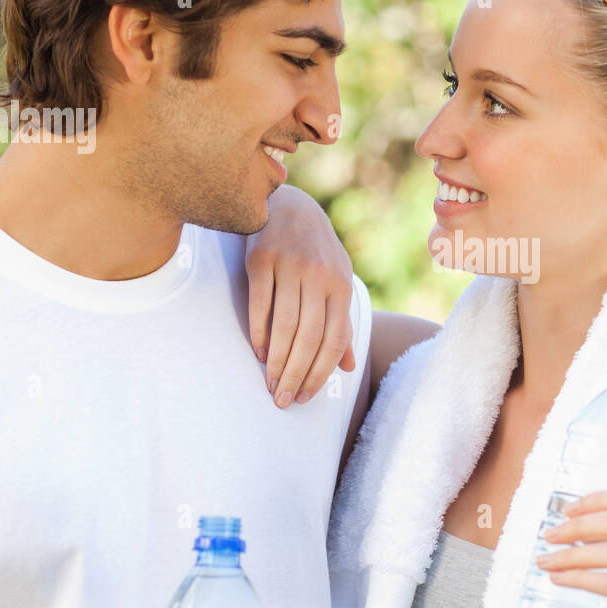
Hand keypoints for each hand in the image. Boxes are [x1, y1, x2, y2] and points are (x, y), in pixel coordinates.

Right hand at [246, 185, 355, 407]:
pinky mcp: (261, 259)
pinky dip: (259, 333)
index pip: (334, 339)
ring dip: (277, 361)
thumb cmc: (317, 253)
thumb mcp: (338, 282)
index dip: (321, 372)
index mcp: (341, 286)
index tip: (306, 397)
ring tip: (271, 384)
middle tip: (284, 400)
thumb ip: (342, 323)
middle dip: (297, 374)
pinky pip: (259, 304)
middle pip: (309, 337)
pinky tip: (258, 353)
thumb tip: (348, 366)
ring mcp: (290, 266)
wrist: (289, 206)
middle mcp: (319, 276)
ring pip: (284, 325)